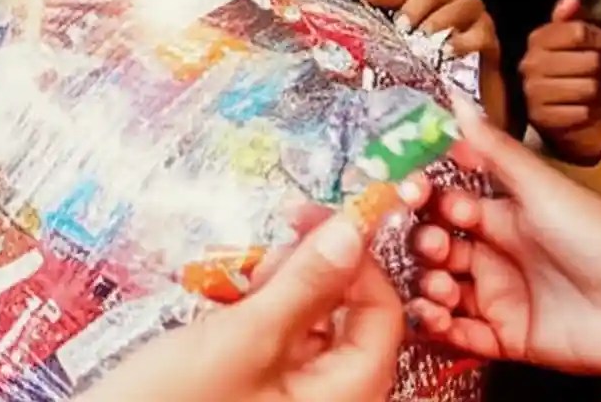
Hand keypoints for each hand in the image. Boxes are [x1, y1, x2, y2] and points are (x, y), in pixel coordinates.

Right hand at [81, 207, 403, 401]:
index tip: (317, 217)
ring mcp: (290, 400)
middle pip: (344, 315)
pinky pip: (272, 345)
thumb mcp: (243, 337)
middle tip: (263, 250)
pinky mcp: (254, 395)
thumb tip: (353, 232)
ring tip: (232, 281)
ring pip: (305, 326)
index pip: (381, 311)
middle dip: (307, 272)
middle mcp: (327, 400)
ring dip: (274, 290)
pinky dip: (252, 316)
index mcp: (347, 394)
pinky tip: (219, 305)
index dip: (356, 257)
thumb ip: (304, 283)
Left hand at [359, 0, 505, 128]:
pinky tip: (448, 53)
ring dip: (437, 24)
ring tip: (422, 41)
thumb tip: (340, 55)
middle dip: (413, 9)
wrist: (470, 99)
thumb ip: (381, 46)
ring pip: (457, 9)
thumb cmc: (432, 73)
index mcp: (428, 0)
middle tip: (402, 28)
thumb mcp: (404, 57)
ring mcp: (475, 19)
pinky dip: (462, 43)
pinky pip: (478, 37)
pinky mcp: (491, 42)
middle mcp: (452, 1)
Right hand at [406, 93, 600, 378]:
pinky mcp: (507, 337)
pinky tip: (438, 319)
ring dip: (429, 287)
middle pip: (438, 247)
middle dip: (424, 244)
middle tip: (434, 245)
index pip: (448, 204)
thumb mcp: (541, 187)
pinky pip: (459, 335)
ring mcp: (501, 297)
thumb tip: (458, 98)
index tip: (409, 192)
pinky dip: (440, 329)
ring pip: (442, 290)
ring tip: (441, 288)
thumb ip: (493, 148)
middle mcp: (499, 255)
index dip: (425, 199)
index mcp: (506, 215)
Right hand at [520, 0, 600, 162]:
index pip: (579, 33)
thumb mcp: (569, 42)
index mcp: (537, 40)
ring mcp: (534, 93)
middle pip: (591, 61)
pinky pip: (586, 112)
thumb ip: (571, 21)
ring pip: (591, 88)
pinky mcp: (544, 118)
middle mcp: (530, 65)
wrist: (554, 112)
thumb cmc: (569, 70)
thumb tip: (571, 0)